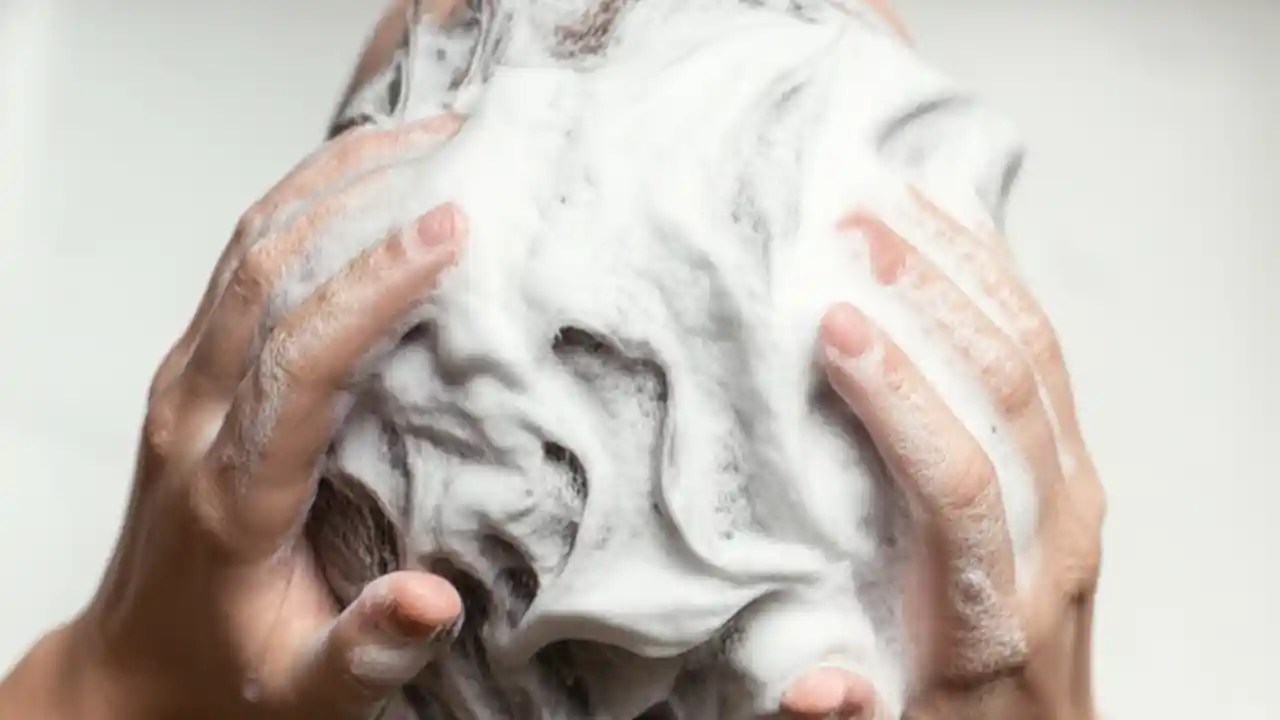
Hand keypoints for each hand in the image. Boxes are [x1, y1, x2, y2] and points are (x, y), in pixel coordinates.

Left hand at [0, 115, 467, 719]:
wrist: (136, 671)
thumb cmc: (229, 674)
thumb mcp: (306, 691)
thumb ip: (368, 651)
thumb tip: (432, 601)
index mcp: (233, 492)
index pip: (300, 361)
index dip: (374, 287)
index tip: (449, 233)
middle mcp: (196, 420)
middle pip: (267, 273)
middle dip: (363, 199)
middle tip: (455, 152)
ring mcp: (186, 385)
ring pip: (249, 250)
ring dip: (330, 183)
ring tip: (419, 139)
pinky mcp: (192, 373)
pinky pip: (242, 263)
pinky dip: (302, 203)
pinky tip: (359, 179)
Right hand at [781, 190, 1104, 718]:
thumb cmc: (954, 716)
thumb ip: (846, 711)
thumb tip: (816, 688)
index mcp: (996, 607)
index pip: (958, 479)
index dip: (898, 396)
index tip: (835, 327)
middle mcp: (1054, 539)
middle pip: (1007, 391)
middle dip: (926, 298)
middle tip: (852, 231)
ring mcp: (1076, 493)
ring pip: (1036, 354)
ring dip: (961, 269)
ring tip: (891, 206)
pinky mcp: (1075, 467)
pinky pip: (1049, 356)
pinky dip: (1000, 283)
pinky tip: (955, 232)